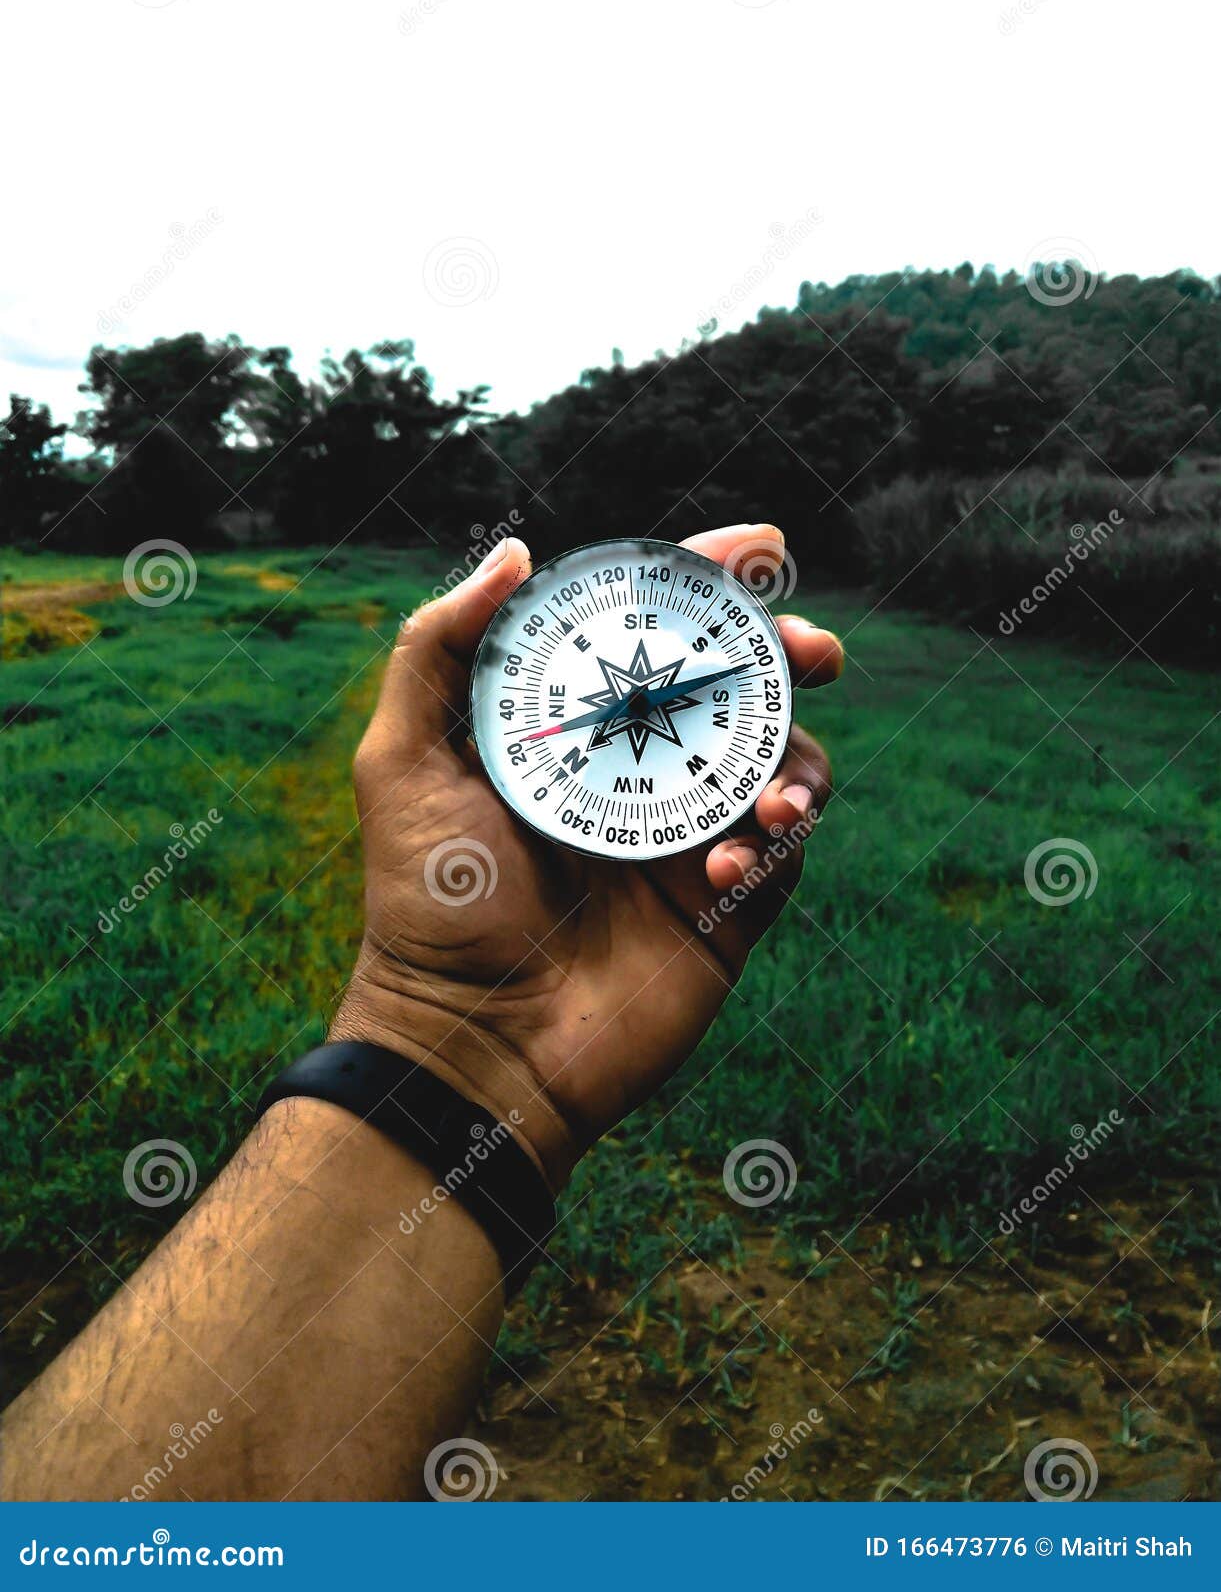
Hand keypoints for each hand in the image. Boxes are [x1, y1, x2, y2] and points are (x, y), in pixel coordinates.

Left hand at [331, 523, 841, 1190]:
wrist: (472, 1047)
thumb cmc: (428, 905)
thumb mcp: (404, 764)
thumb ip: (438, 650)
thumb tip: (514, 551)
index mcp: (576, 730)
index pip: (651, 632)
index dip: (708, 581)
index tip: (759, 547)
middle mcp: (639, 773)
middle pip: (739, 689)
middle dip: (788, 655)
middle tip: (810, 650)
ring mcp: (686, 842)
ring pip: (781, 767)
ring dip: (797, 762)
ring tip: (772, 798)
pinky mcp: (725, 914)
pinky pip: (781, 860)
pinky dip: (774, 851)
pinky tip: (725, 870)